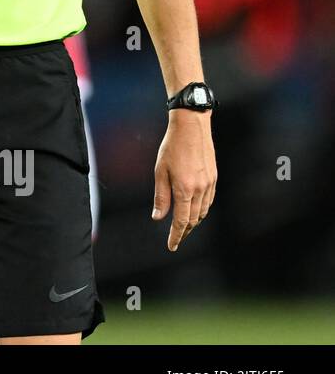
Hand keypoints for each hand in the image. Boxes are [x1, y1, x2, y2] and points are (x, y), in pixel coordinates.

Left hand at [152, 109, 216, 250]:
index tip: (171, 246)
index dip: (176, 236)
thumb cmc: (172, 147)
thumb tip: (158, 218)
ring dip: (193, 222)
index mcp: (185, 189)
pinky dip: (201, 210)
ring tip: (183, 227)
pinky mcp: (214, 178)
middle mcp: (200, 189)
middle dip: (184, 232)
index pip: (181, 221)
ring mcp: (210, 184)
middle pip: (193, 220)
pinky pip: (209, 201)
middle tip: (176, 239)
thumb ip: (161, 196)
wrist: (192, 127)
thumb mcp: (160, 171)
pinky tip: (194, 210)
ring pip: (203, 212)